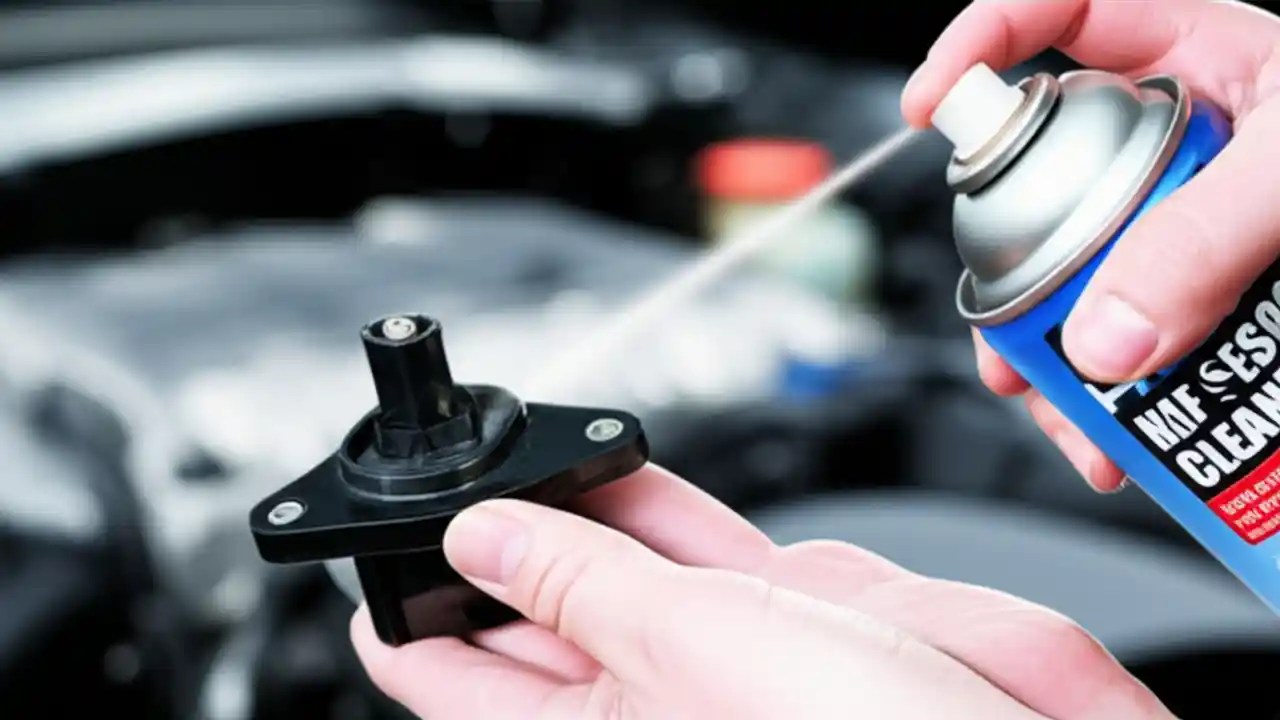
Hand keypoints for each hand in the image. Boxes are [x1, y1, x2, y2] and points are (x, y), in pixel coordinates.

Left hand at [351, 465, 1172, 718]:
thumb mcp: (684, 646)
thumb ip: (580, 581)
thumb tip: (481, 537)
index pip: (456, 678)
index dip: (405, 615)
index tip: (368, 563)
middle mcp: (646, 695)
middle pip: (528, 614)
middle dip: (483, 547)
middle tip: (438, 485)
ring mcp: (715, 646)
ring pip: (611, 562)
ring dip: (567, 506)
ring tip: (514, 455)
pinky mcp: (784, 605)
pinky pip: (695, 540)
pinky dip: (653, 498)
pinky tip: (615, 459)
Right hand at [901, 0, 1279, 491]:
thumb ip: (1209, 240)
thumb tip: (1107, 336)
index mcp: (1201, 51)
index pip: (1057, 12)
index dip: (979, 47)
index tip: (932, 110)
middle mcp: (1181, 132)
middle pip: (1046, 177)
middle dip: (1011, 268)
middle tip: (1007, 336)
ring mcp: (1190, 212)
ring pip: (1084, 267)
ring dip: (1061, 353)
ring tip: (1075, 419)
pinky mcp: (1212, 281)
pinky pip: (1138, 322)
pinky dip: (1119, 384)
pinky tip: (1126, 431)